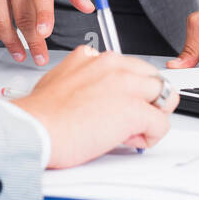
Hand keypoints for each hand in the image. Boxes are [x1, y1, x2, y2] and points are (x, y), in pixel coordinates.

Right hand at [12, 45, 178, 167]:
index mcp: (97, 58)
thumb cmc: (42, 113)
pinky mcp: (133, 109)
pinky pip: (161, 124)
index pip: (133, 67)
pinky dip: (150, 137)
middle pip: (154, 79)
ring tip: (130, 131)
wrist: (34, 128)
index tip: (122, 103)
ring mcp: (126, 85)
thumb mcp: (62, 77)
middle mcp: (114, 65)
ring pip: (164, 97)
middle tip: (128, 120)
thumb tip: (97, 91)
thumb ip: (85, 76)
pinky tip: (130, 141)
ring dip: (152, 116)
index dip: (131, 90)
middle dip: (147, 100)